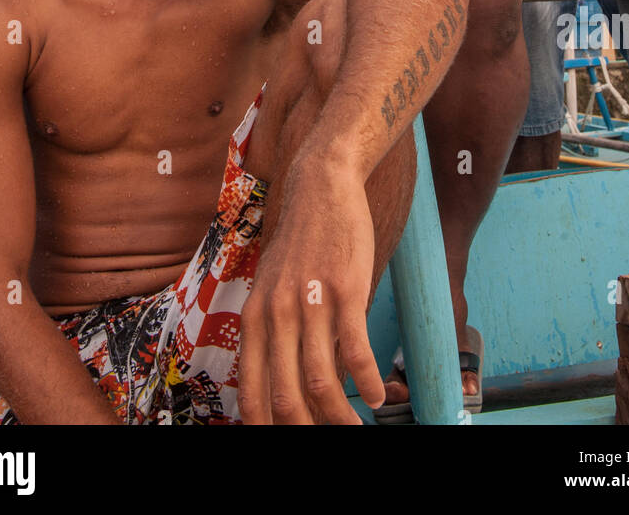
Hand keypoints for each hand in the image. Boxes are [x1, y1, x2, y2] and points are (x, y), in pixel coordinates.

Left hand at [238, 168, 381, 424]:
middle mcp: (278, 313)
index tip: (281, 441)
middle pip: (286, 396)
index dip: (264, 425)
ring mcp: (311, 302)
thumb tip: (286, 382)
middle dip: (304, 430)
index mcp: (255, 316)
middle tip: (327, 440)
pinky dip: (368, 381)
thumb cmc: (300, 242)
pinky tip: (376, 396)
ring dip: (340, 417)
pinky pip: (356, 349)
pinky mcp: (346, 290)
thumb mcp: (272, 286)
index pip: (252, 390)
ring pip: (321, 380)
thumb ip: (274, 331)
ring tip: (355, 429)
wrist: (321, 187)